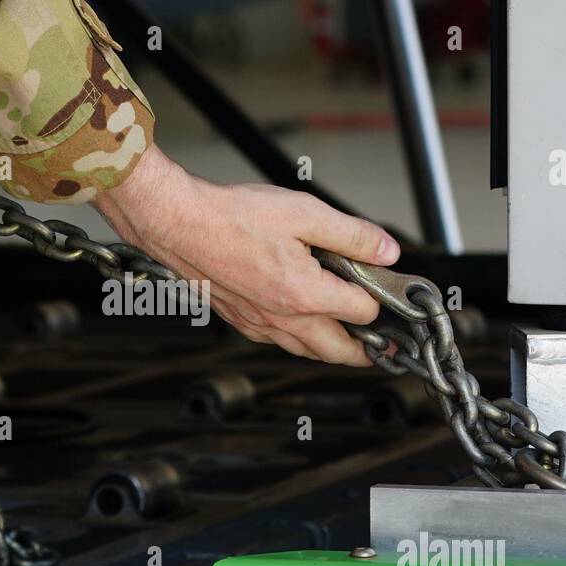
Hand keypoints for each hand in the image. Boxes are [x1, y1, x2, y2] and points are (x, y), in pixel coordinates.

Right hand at [93, 145, 400, 366]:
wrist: (179, 224)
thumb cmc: (232, 216)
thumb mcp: (306, 214)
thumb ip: (352, 236)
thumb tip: (386, 253)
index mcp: (305, 294)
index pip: (362, 311)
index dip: (379, 298)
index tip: (384, 288)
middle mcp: (283, 318)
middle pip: (338, 351)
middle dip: (365, 350)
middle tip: (382, 346)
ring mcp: (259, 323)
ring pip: (307, 351)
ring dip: (331, 349)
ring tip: (347, 341)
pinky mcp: (239, 320)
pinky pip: (277, 342)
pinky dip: (297, 340)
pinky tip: (298, 323)